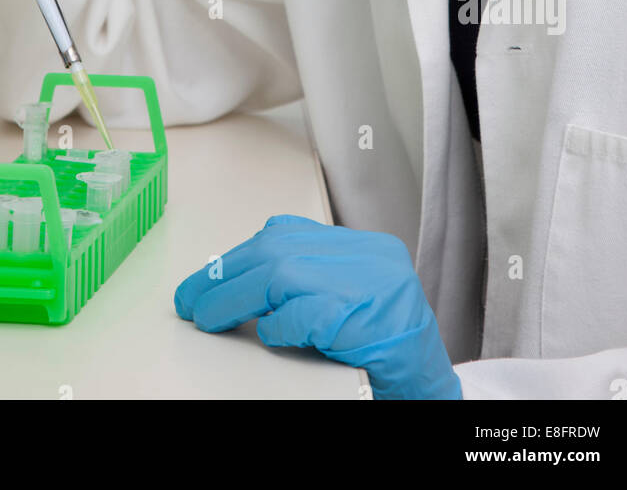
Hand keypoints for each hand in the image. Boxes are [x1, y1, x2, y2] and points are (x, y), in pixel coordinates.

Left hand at [174, 214, 461, 399]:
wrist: (434, 393)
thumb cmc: (390, 356)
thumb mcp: (350, 303)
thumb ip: (310, 284)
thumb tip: (242, 286)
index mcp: (367, 249)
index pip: (289, 234)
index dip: (242, 254)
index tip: (210, 275)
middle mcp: (371, 258)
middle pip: (278, 250)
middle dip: (226, 274)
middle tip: (192, 299)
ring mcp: (373, 285)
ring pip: (282, 273)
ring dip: (235, 297)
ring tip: (208, 317)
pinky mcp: (368, 320)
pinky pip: (306, 313)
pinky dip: (279, 325)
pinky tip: (270, 336)